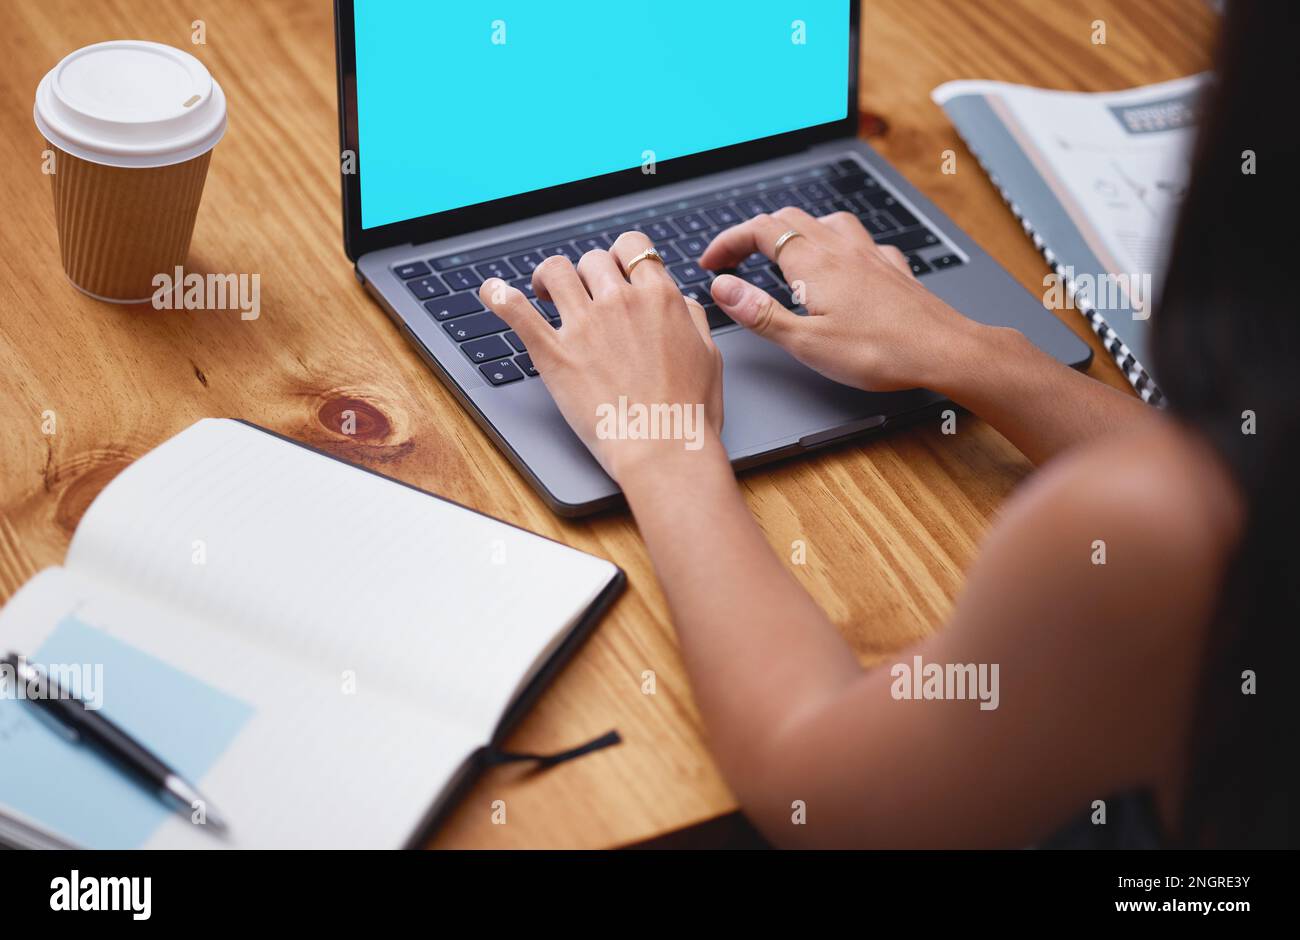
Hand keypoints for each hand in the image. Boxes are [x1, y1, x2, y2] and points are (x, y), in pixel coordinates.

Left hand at [478, 232, 723, 481]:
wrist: (664, 448)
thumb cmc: (690, 412)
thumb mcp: (708, 355)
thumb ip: (691, 317)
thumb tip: (678, 300)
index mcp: (659, 298)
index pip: (632, 247)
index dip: (620, 255)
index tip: (614, 271)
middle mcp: (620, 302)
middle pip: (593, 259)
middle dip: (587, 273)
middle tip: (582, 295)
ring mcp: (584, 326)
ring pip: (556, 271)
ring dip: (549, 277)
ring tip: (546, 293)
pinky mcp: (554, 354)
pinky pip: (517, 312)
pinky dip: (499, 296)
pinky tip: (491, 292)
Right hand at [699, 206, 988, 391]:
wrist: (943, 350)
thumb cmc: (879, 351)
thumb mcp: (806, 342)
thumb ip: (761, 313)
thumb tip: (722, 288)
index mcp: (814, 262)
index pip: (759, 231)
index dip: (728, 241)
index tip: (711, 262)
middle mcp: (841, 247)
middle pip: (789, 218)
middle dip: (756, 234)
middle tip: (736, 259)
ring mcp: (870, 253)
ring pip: (827, 220)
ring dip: (798, 230)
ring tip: (785, 253)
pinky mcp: (893, 268)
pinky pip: (861, 242)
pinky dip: (839, 245)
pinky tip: (845, 265)